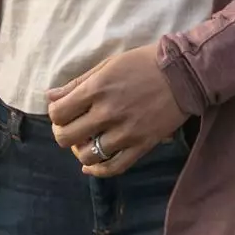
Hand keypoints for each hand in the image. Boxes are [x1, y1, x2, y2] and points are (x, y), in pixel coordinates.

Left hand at [48, 45, 186, 176]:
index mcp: (97, 89)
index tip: (63, 112)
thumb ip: (77, 83)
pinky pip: (113, 168)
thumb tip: (49, 96)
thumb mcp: (108, 65)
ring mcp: (125, 132)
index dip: (55, 115)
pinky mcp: (141, 145)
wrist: (184, 73)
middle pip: (67, 138)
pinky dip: (98, 171)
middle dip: (63, 134)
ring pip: (87, 156)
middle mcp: (108, 113)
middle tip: (72, 128)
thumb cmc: (144, 63)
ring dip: (81, 151)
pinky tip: (92, 166)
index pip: (58, 113)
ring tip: (87, 142)